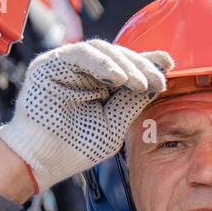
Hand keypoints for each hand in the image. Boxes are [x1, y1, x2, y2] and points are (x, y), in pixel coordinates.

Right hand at [0, 39, 173, 190]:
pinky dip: (101, 63)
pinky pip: (79, 54)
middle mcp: (85, 72)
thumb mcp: (113, 124)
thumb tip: (155, 83)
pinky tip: (118, 77)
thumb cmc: (74, 146)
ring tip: (139, 83)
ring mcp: (67, 66)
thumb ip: (131, 102)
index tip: (169, 64)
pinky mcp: (51, 64)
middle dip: (141, 65)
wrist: (42, 160)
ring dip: (125, 64)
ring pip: (102, 50)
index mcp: (100, 85)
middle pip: (118, 56)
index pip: (127, 67)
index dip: (147, 63)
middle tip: (158, 79)